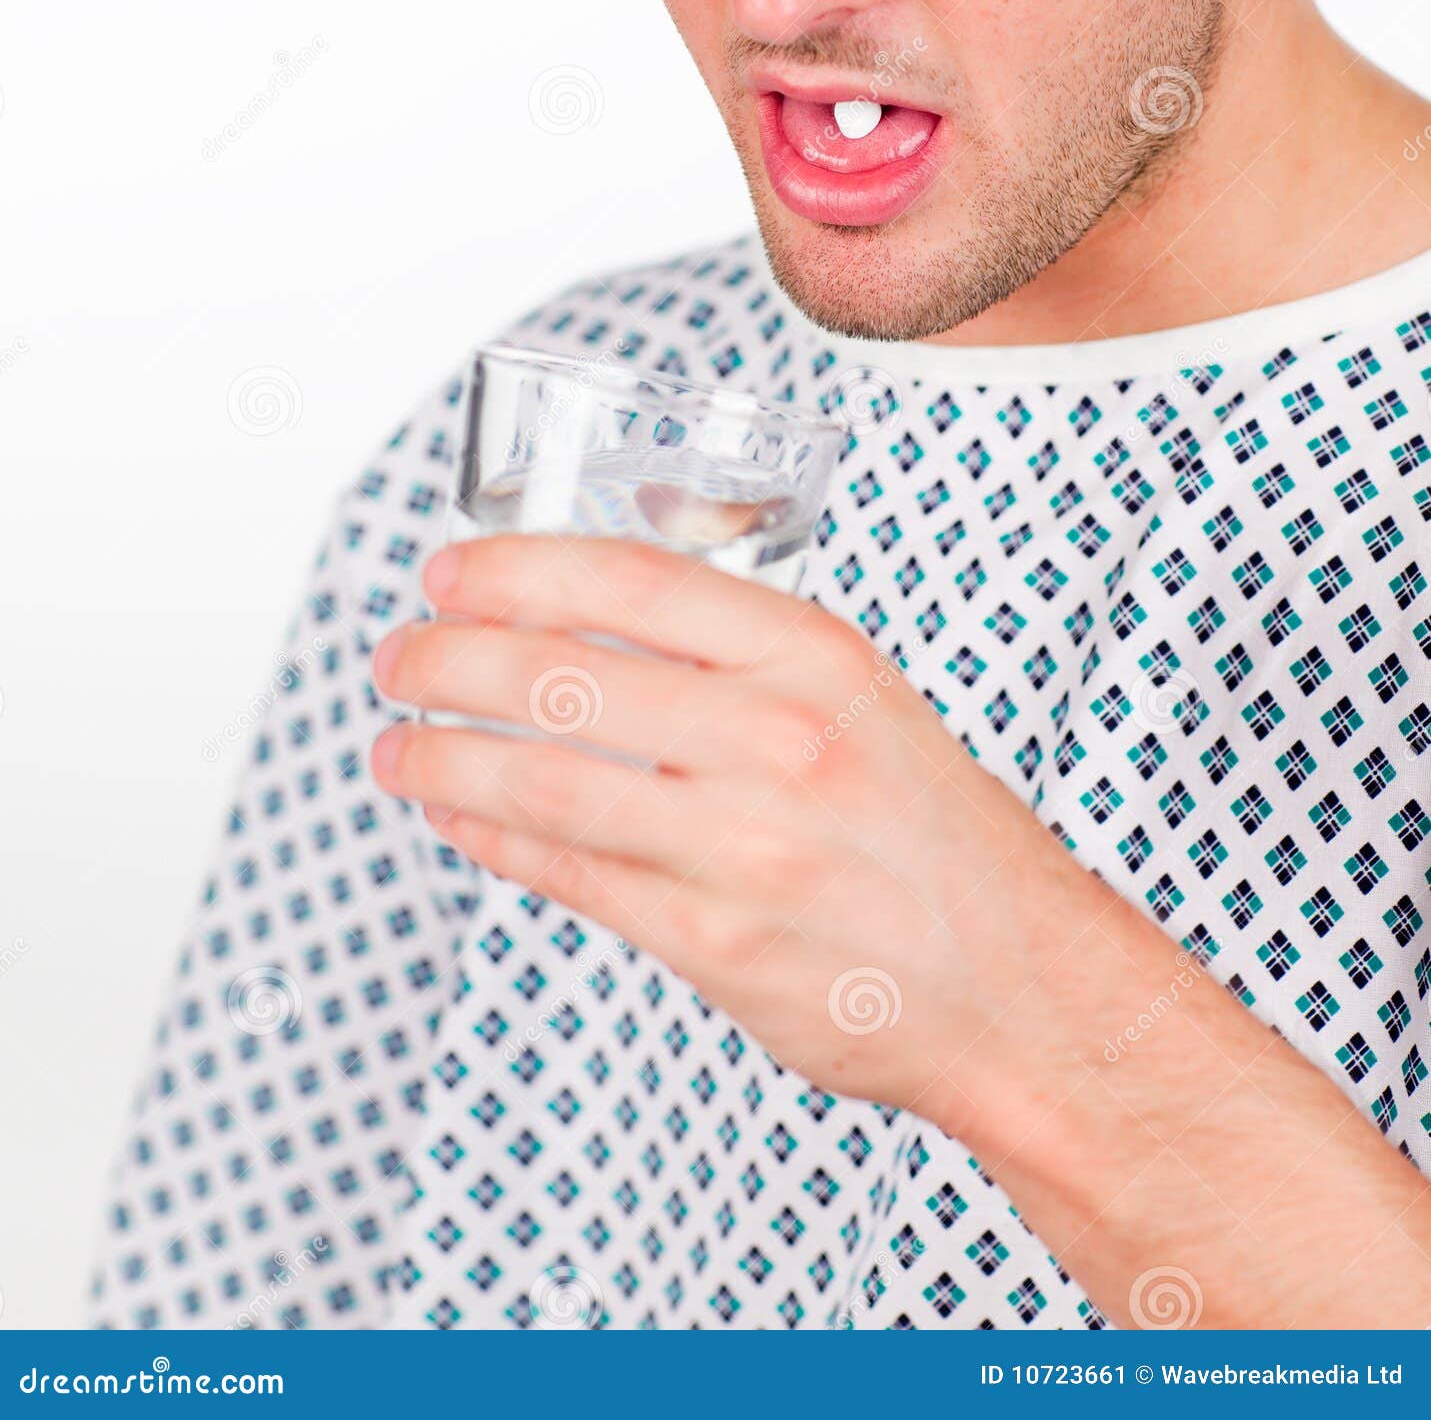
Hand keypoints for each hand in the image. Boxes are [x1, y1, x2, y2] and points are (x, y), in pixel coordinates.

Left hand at [369, 533, 1084, 1131]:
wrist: (1019, 983)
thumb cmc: (931, 831)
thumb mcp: (861, 700)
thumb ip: (741, 660)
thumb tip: (581, 626)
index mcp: (816, 656)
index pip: (629, 579)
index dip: (514, 568)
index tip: (446, 572)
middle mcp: (780, 739)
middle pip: (564, 674)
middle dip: (447, 659)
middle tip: (395, 657)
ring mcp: (746, 846)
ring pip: (545, 781)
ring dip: (444, 759)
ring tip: (394, 747)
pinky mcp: (718, 943)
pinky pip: (570, 876)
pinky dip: (493, 842)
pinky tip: (456, 820)